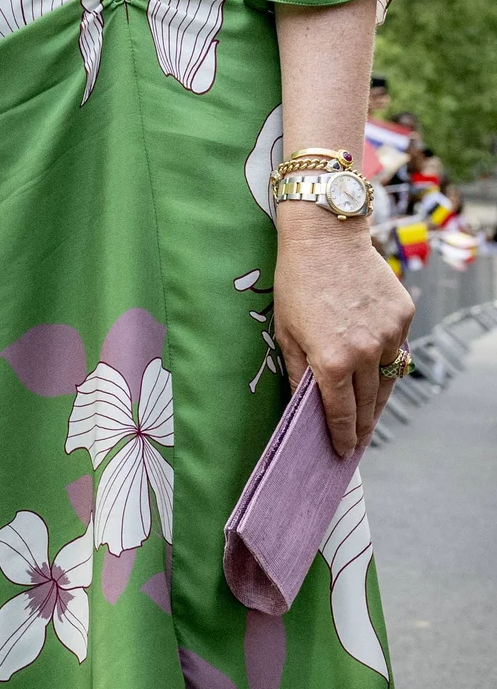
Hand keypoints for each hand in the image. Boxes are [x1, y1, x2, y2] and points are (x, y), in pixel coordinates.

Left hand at [272, 206, 414, 454]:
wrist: (325, 236)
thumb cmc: (296, 282)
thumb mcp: (286, 331)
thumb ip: (297, 373)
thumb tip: (302, 407)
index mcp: (332, 361)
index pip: (341, 414)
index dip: (342, 438)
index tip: (343, 452)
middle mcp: (366, 353)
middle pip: (369, 404)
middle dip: (363, 426)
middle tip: (359, 442)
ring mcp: (389, 335)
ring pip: (388, 380)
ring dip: (378, 399)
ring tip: (370, 415)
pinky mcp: (403, 317)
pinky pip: (397, 349)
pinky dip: (386, 360)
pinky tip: (375, 365)